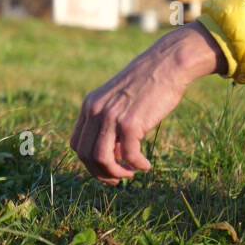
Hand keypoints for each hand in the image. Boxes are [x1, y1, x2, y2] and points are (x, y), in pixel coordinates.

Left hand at [70, 22, 226, 185]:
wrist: (167, 64)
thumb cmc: (147, 85)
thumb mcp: (119, 102)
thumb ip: (110, 124)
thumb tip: (114, 155)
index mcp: (89, 106)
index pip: (77, 144)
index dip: (88, 163)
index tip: (105, 169)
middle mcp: (95, 111)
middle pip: (86, 155)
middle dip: (100, 173)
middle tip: (117, 179)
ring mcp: (111, 117)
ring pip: (101, 159)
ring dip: (116, 173)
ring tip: (131, 173)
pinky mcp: (131, 123)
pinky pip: (128, 156)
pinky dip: (137, 165)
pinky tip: (146, 165)